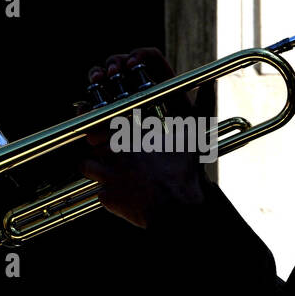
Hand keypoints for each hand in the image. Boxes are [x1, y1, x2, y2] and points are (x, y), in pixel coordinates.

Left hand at [78, 47, 209, 228]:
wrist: (175, 209)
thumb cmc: (182, 172)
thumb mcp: (192, 137)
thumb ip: (200, 108)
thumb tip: (210, 86)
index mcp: (132, 134)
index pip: (101, 117)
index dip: (90, 112)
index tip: (84, 108)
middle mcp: (114, 152)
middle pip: (91, 140)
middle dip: (94, 141)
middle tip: (98, 142)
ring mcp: (108, 175)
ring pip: (86, 165)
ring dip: (93, 166)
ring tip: (103, 169)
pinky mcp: (107, 197)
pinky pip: (99, 193)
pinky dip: (106, 194)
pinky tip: (118, 194)